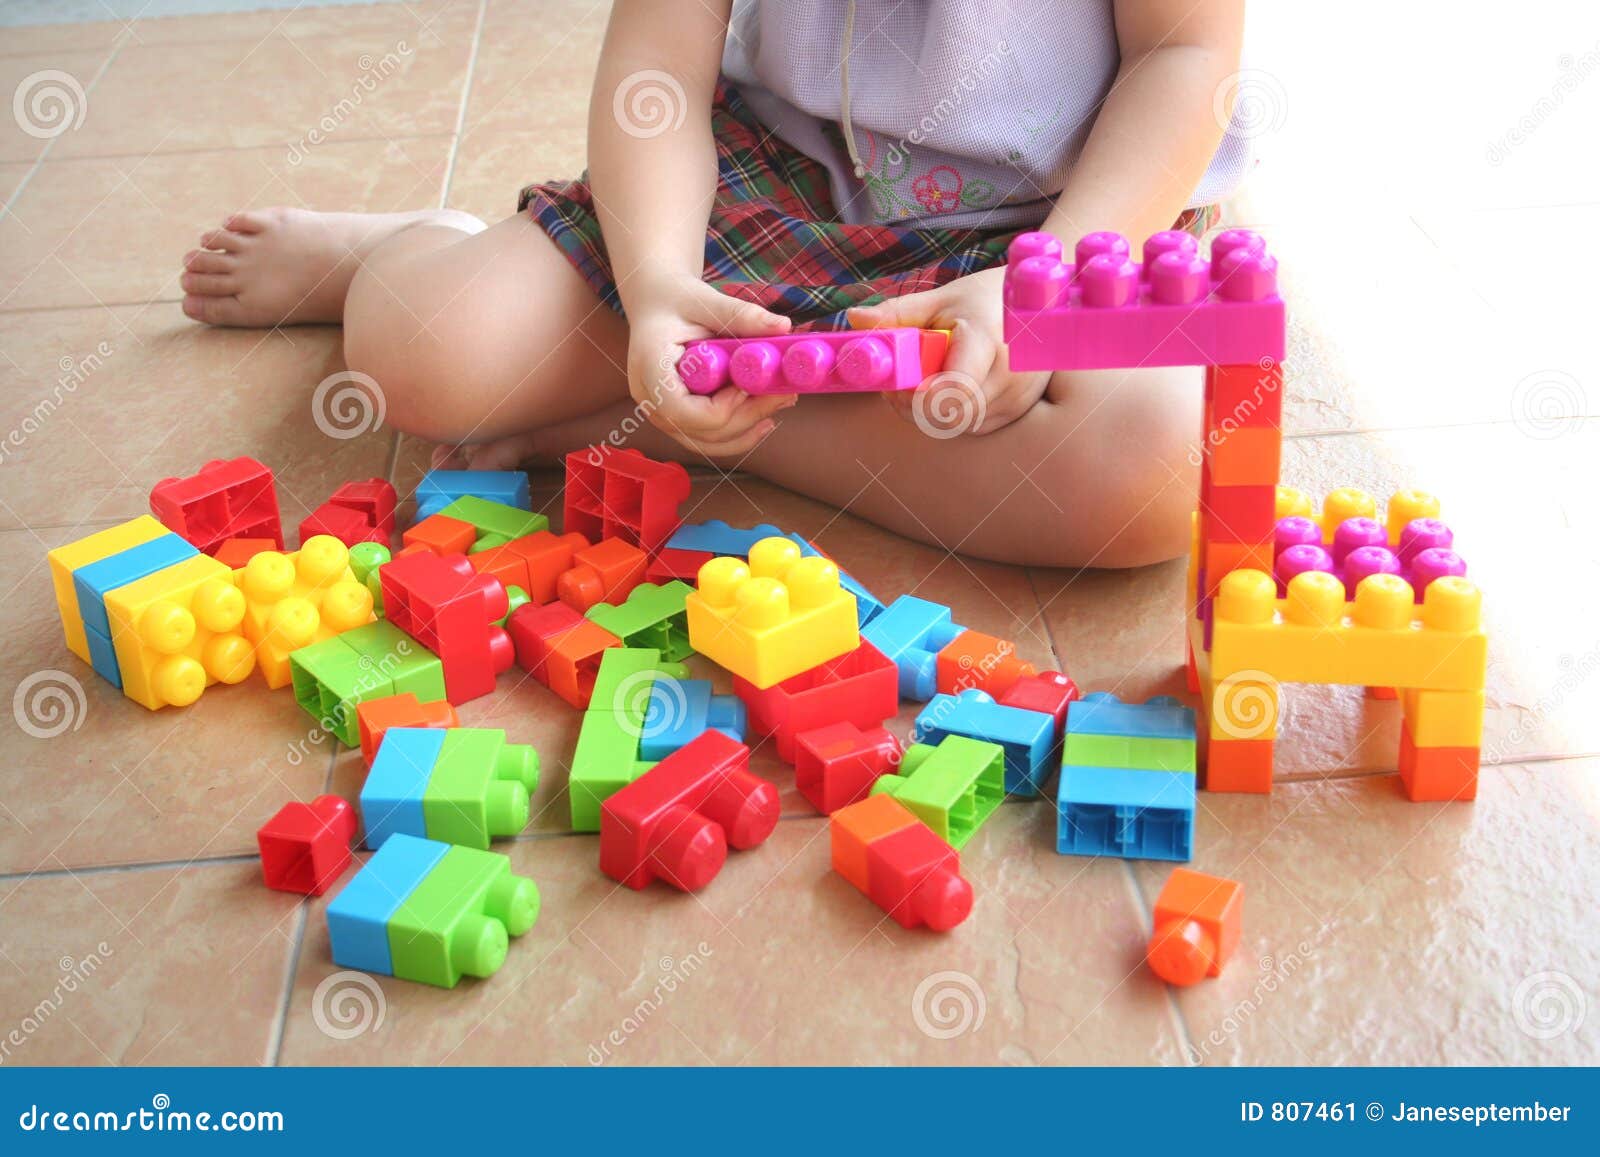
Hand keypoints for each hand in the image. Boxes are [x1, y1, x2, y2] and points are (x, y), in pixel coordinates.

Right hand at [625, 276, 797, 458]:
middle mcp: (649, 399)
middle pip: (699, 431)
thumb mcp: (706, 299)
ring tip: (780, 404)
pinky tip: (763, 420)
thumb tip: (783, 326)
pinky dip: (736, 434)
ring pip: (704, 443)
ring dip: (746, 431)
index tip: (751, 385)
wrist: (655, 304)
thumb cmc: (675, 299)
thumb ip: (741, 314)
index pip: (681, 410)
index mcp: (650, 367)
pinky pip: (705, 438)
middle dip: (746, 418)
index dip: (722, 407)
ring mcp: (659, 413)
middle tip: (784, 396)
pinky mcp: (674, 419)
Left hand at [847, 266, 1049, 435]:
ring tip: (922, 378)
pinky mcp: (1016, 413)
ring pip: (954, 423)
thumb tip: (854, 319)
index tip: (897, 384)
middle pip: (947, 412)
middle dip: (913, 403)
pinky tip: (945, 387)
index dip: (917, 395)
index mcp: (989, 339)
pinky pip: (968, 425)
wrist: (1037, 305)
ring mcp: (1016, 397)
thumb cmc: (981, 301)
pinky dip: (949, 412)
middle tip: (898, 382)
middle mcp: (1009, 374)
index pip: (954, 388)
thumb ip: (896, 314)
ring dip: (928, 409)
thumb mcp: (939, 300)